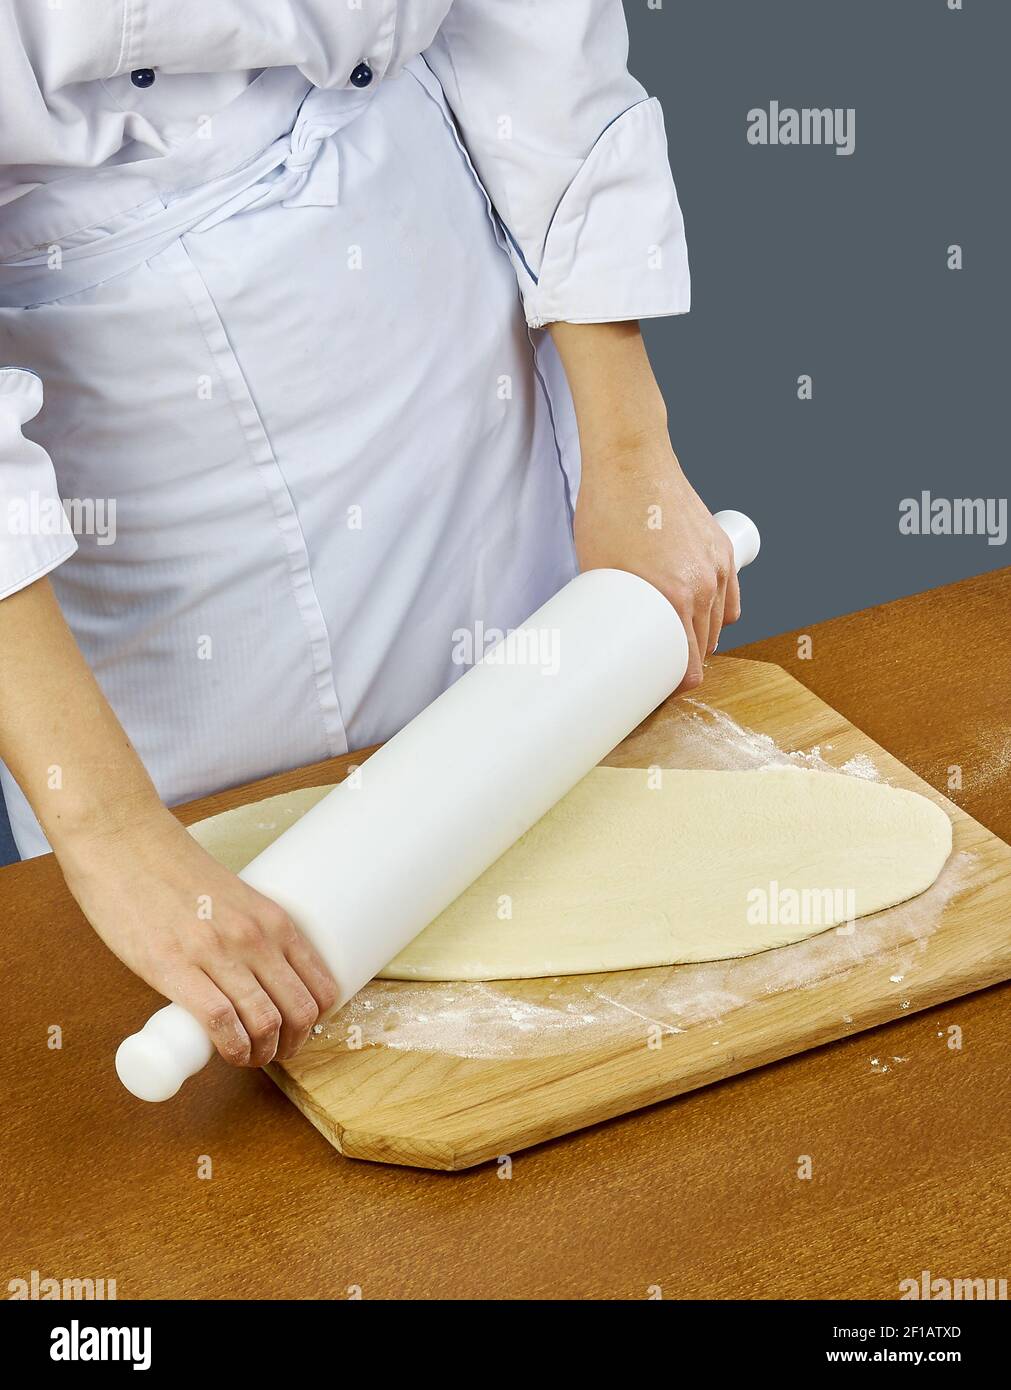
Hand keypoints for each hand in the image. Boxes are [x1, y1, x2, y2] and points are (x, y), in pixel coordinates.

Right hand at [58, 805, 338, 1067]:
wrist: (124, 843)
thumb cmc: (173, 867)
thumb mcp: (232, 896)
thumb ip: (244, 930)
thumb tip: (249, 971)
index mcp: (272, 918)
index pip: (320, 983)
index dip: (318, 1019)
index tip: (302, 1030)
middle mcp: (253, 937)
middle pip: (299, 1009)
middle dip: (295, 1043)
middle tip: (278, 1051)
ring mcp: (216, 953)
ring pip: (264, 1022)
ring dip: (263, 1053)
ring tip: (250, 1057)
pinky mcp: (173, 967)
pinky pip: (219, 1022)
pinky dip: (231, 1048)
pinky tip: (229, 1054)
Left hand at [574, 428, 739, 691]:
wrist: (631, 456)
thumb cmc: (607, 508)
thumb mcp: (595, 567)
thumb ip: (607, 603)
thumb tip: (597, 632)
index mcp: (676, 595)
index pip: (692, 663)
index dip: (676, 684)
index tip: (659, 690)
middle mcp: (705, 584)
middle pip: (706, 646)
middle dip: (686, 662)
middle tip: (658, 670)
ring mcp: (717, 564)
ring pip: (720, 622)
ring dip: (703, 638)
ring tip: (677, 644)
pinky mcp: (720, 547)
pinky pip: (730, 595)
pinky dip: (718, 611)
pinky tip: (703, 617)